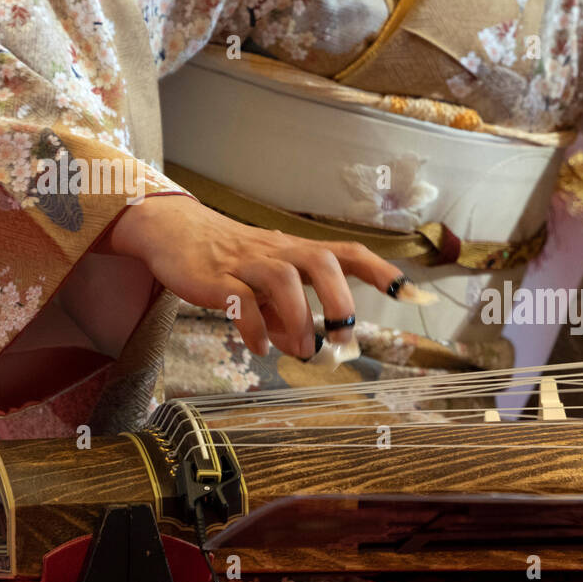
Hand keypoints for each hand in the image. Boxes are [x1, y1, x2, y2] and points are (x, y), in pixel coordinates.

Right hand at [103, 195, 403, 358]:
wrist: (174, 231)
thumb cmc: (233, 260)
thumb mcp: (268, 288)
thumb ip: (290, 317)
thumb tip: (305, 348)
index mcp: (298, 253)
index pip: (347, 253)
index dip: (378, 270)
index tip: (408, 292)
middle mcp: (278, 253)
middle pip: (320, 261)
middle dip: (339, 299)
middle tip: (344, 335)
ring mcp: (246, 263)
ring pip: (282, 279)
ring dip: (299, 317)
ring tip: (303, 350)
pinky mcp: (215, 278)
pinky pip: (238, 299)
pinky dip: (253, 325)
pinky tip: (259, 346)